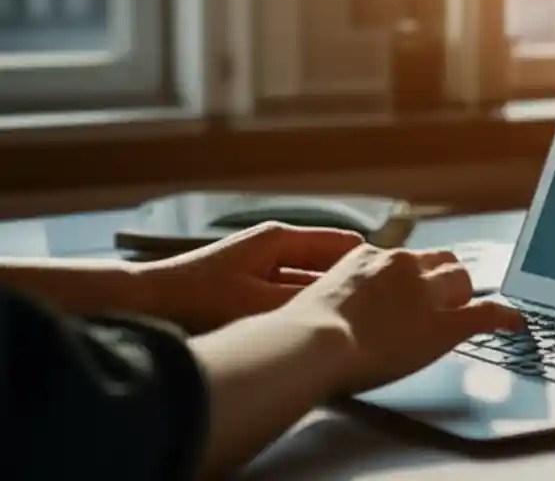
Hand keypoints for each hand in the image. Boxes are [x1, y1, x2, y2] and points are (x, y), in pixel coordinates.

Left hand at [142, 222, 362, 331]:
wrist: (147, 304)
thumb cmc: (199, 298)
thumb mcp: (260, 302)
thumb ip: (306, 302)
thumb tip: (347, 306)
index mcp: (281, 239)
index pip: (343, 243)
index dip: (370, 264)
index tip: (393, 285)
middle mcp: (275, 247)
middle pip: (329, 263)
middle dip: (352, 284)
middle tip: (380, 308)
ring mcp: (261, 265)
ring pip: (310, 280)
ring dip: (327, 299)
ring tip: (353, 321)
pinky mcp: (249, 286)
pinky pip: (291, 293)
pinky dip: (305, 308)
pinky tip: (314, 330)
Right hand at [278, 243, 525, 394]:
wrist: (312, 345)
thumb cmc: (299, 335)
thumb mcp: (313, 302)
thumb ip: (332, 298)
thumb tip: (326, 314)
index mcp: (367, 259)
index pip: (403, 259)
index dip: (415, 273)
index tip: (415, 282)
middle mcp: (401, 267)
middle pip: (440, 262)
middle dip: (447, 278)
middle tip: (448, 296)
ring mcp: (426, 293)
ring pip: (461, 282)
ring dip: (466, 295)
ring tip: (470, 308)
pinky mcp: (444, 323)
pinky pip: (485, 313)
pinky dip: (504, 316)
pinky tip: (514, 323)